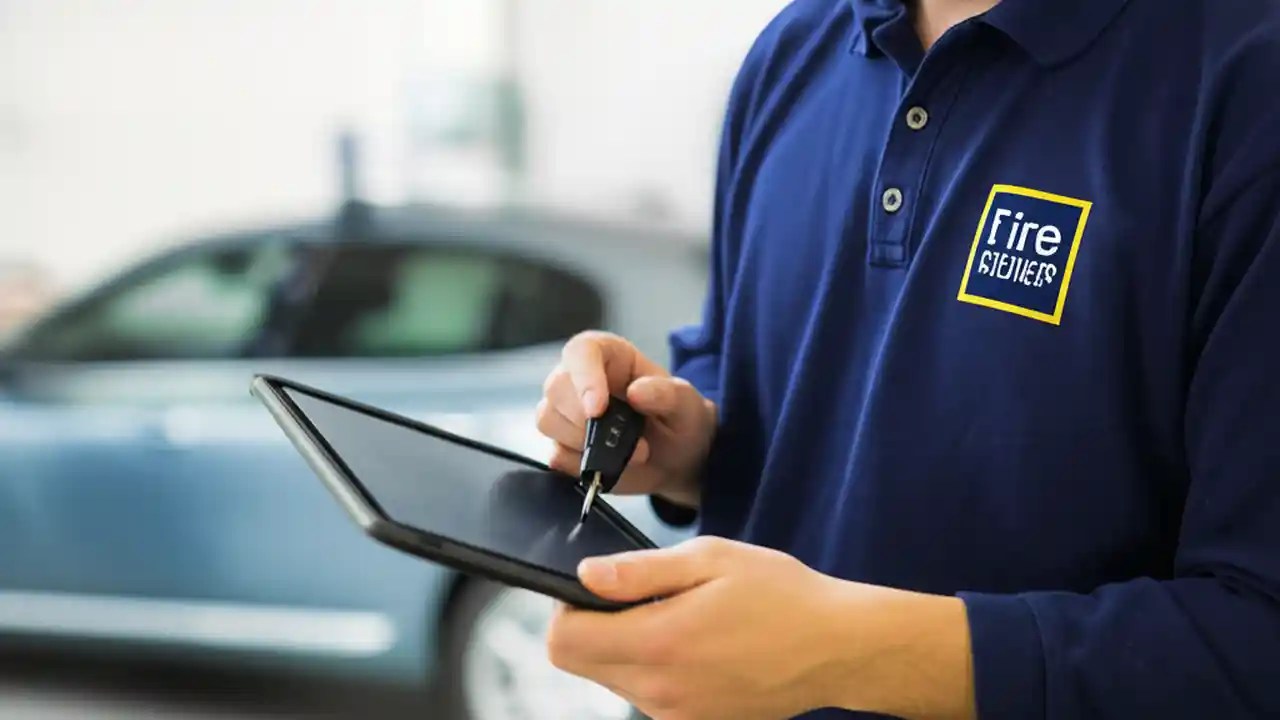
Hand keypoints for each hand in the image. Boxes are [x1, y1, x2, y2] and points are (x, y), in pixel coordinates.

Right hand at [537, 331, 714, 506]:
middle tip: (633, 443)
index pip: (580, 351)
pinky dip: (581, 466)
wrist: (677, 460)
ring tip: (629, 455)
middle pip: (556, 388)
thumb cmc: (679, 420)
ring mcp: (566, 413)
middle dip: (586, 420)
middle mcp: (579, 379)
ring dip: (586, 444)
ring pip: (548, 420)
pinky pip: (555, 455)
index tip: (598, 409)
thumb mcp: (687, 404)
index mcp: (608, 356)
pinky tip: (610, 465)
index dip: (584, 378)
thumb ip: (667, 393)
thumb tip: (636, 392)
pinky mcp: (563, 446)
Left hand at [547, 538, 976, 719]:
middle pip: (581, 662)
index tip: (597, 586)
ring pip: (613, 678)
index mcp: (660, 643)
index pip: (564, 641)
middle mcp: (660, 690)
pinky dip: (655, 667)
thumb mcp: (711, 559)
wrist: (837, 647)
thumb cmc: (782, 596)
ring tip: (679, 617)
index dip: (567, 607)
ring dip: (627, 646)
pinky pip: (647, 694)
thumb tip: (585, 576)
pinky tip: (695, 644)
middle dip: (594, 625)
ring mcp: (676, 715)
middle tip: (642, 595)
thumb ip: (640, 571)